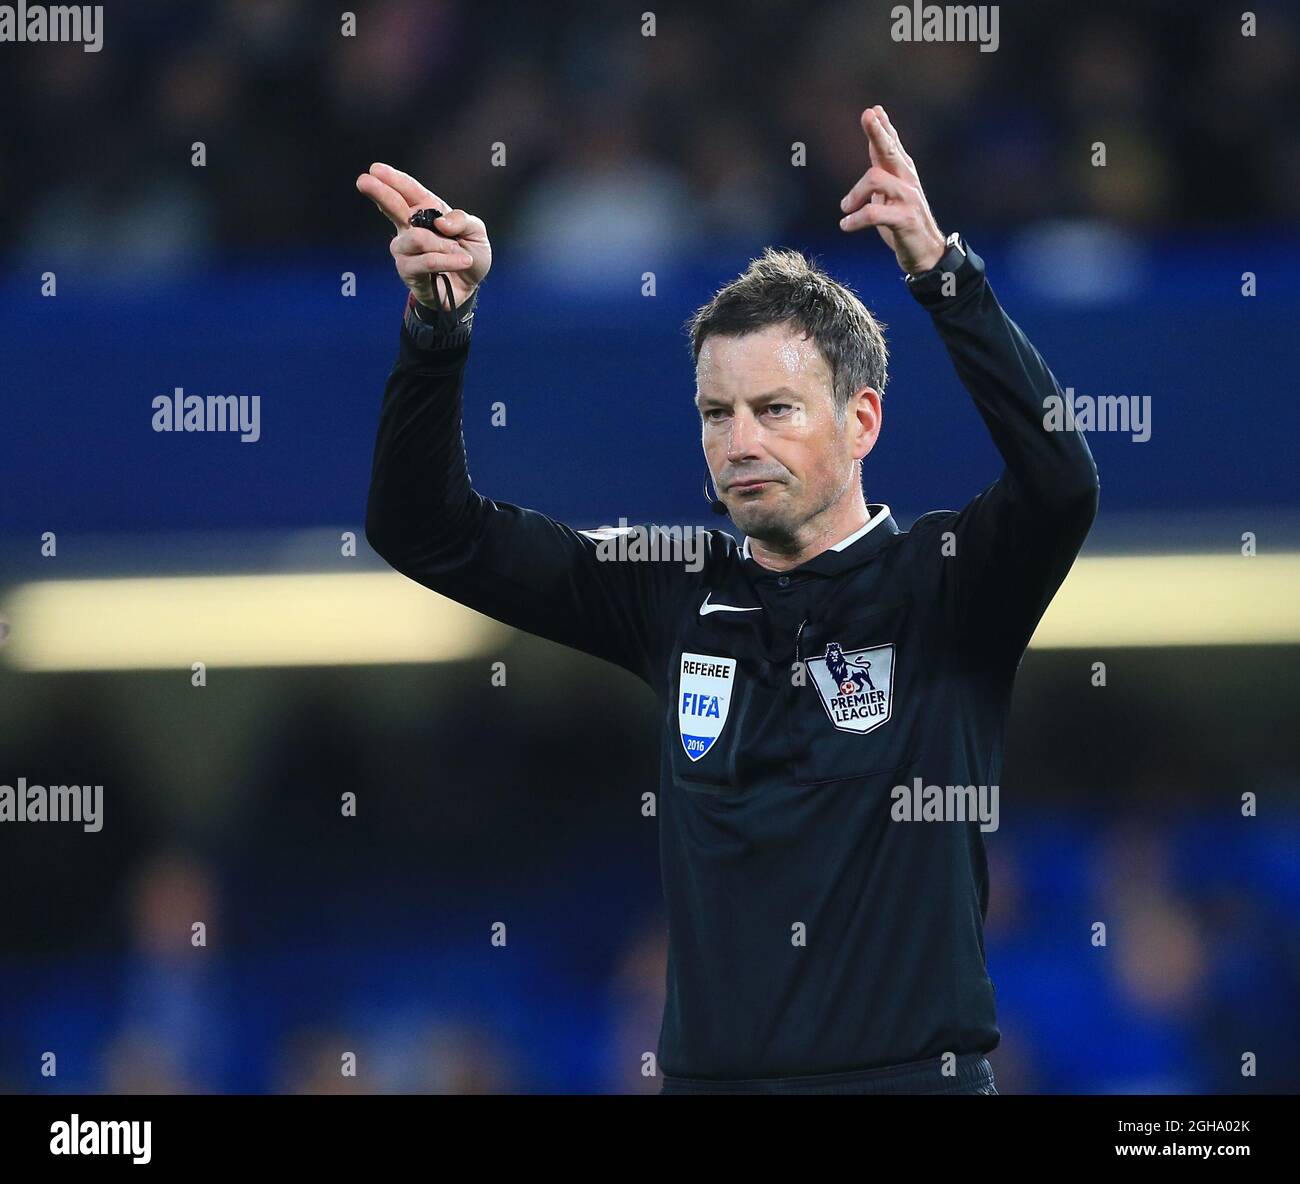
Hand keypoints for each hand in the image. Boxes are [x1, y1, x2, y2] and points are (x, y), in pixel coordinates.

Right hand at [356, 162, 491, 309]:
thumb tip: (440, 222)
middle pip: (392, 207)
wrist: (471, 285)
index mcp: (426, 212)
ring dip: (441, 244)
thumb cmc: (469, 254)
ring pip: (416, 238)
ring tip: (459, 251)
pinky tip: (461, 261)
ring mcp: (406, 250)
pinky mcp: (409, 272)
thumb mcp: (476, 232)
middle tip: (364, 181)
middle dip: (380, 193)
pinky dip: (446, 260)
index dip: (393, 180)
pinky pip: (425, 261)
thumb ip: (462, 220)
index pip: (408, 192)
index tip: (376, 170)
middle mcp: (410, 228)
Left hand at [839, 106, 944, 276]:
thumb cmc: (903, 223)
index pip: (892, 145)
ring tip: (845, 208)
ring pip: (876, 179)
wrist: (927, 253)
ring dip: (854, 194)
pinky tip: (846, 225)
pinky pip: (874, 213)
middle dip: (878, 132)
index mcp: (903, 174)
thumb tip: (873, 143)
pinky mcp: (905, 219)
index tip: (873, 110)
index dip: (882, 128)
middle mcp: (907, 181)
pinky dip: (855, 219)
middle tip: (867, 115)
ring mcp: (908, 198)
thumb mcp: (890, 194)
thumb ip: (882, 169)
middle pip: (891, 150)